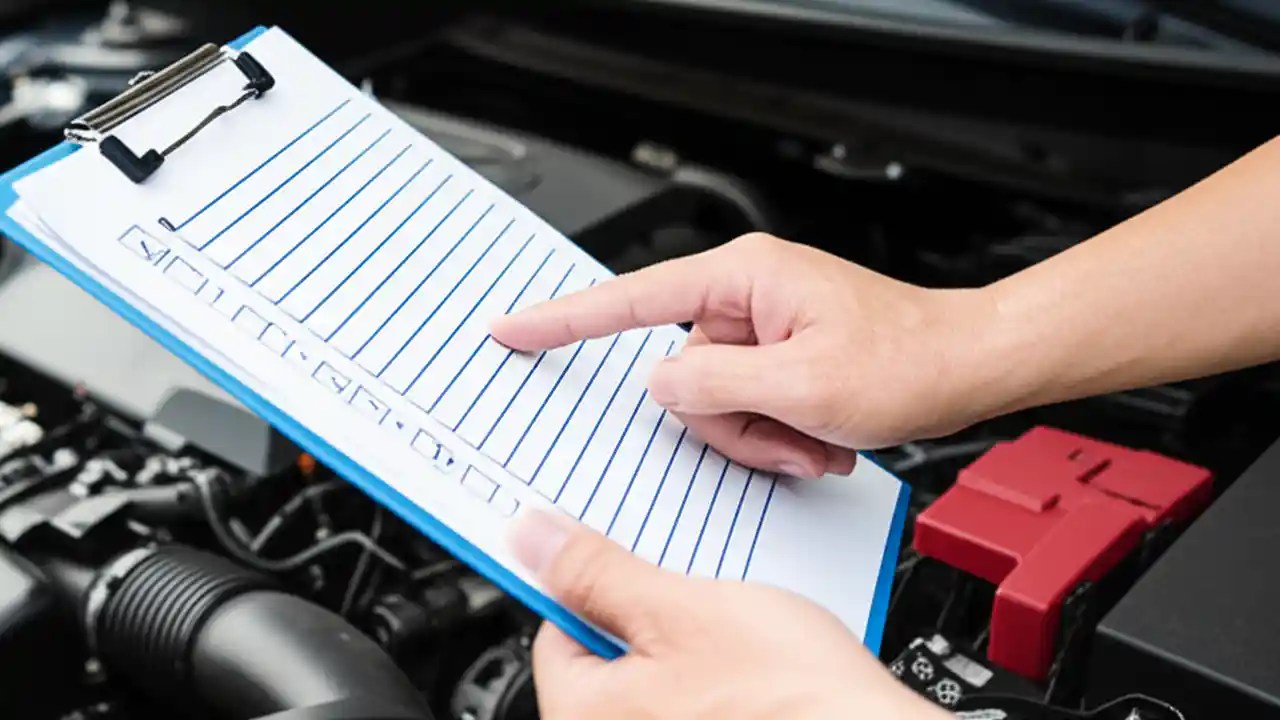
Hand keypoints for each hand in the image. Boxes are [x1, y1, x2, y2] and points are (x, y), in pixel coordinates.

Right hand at [490, 233, 996, 477]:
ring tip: (818, 436)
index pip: (630, 299)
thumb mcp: (804, 385)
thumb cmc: (908, 360)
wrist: (968, 369)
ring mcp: (762, 332)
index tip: (513, 329)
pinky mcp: (778, 360)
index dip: (564, 319)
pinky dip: (780, 438)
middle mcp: (745, 299)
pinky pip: (747, 413)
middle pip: (682, 379)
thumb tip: (659, 385)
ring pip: (715, 407)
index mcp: (742, 279)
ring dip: (764, 438)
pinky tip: (823, 437)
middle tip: (791, 434)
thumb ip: (713, 385)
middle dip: (733, 425)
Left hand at [512, 510, 947, 719]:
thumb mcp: (681, 608)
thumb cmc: (791, 698)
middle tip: (691, 583)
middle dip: (647, 607)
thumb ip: (595, 572)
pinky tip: (756, 652)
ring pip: (661, 669)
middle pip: (611, 651)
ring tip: (734, 620)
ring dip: (690, 634)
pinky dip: (719, 666)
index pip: (555, 630)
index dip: (592, 582)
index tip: (620, 554)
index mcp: (587, 719)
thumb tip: (530, 539)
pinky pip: (698, 692)